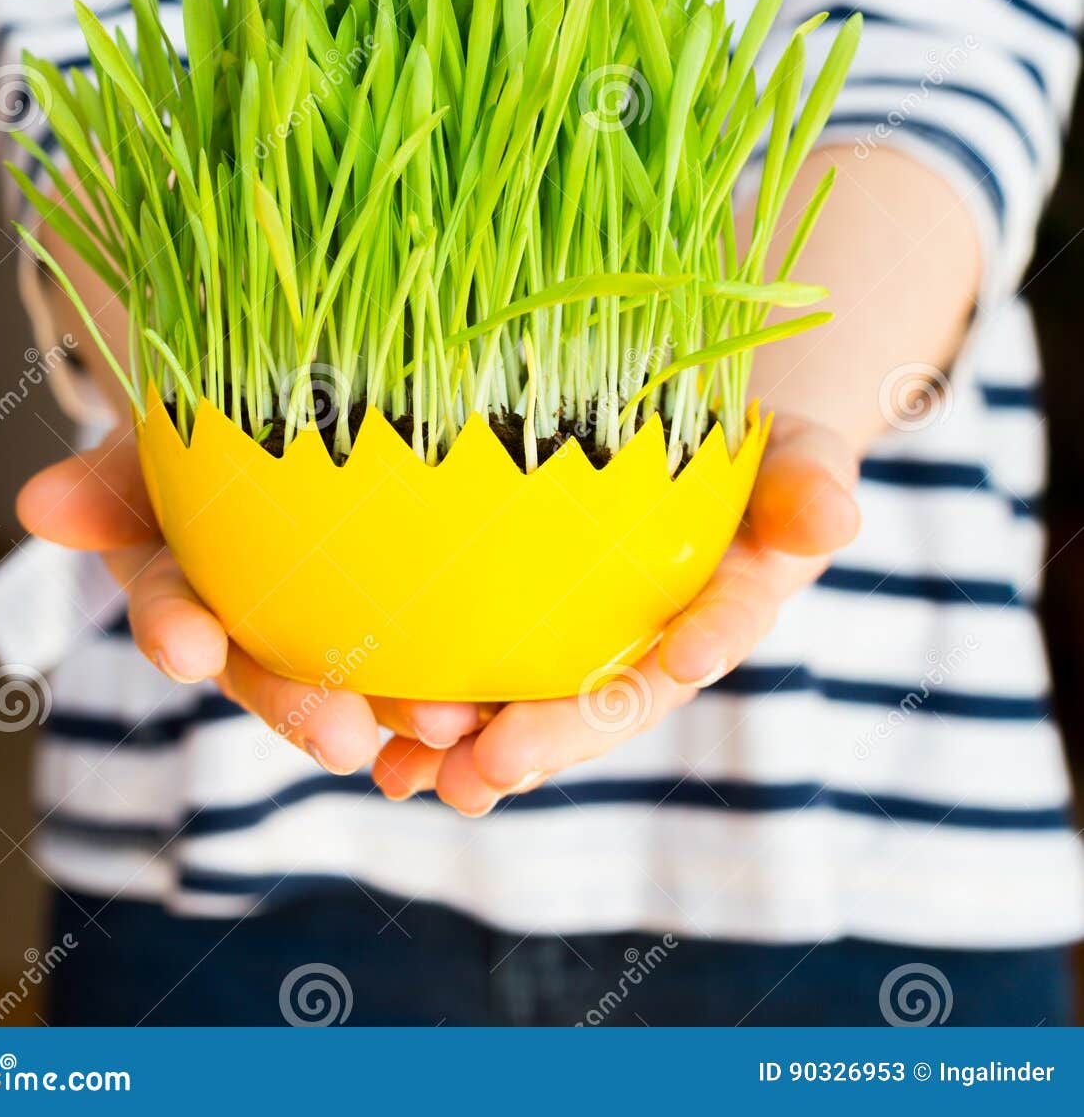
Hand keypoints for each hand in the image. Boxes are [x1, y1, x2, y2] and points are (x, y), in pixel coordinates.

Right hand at [16, 428, 484, 771]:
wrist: (291, 412)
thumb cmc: (216, 422)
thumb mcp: (164, 436)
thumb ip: (114, 477)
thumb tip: (36, 507)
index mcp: (185, 584)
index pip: (170, 610)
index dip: (175, 631)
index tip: (189, 648)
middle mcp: (251, 627)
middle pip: (269, 671)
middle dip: (301, 706)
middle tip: (341, 737)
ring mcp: (328, 636)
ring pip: (356, 686)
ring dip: (395, 712)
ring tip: (443, 727)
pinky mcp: (403, 636)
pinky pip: (426, 672)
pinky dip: (453, 702)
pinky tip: (493, 716)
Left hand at [371, 415, 859, 813]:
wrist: (692, 450)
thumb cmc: (750, 454)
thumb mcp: (792, 456)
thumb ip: (807, 489)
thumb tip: (837, 520)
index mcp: (726, 606)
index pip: (722, 625)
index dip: (705, 643)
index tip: (687, 656)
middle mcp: (656, 649)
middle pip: (609, 699)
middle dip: (555, 735)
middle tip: (493, 765)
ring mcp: (590, 655)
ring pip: (538, 714)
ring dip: (480, 751)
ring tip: (418, 774)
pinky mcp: (528, 645)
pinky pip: (483, 690)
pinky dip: (437, 732)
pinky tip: (387, 759)